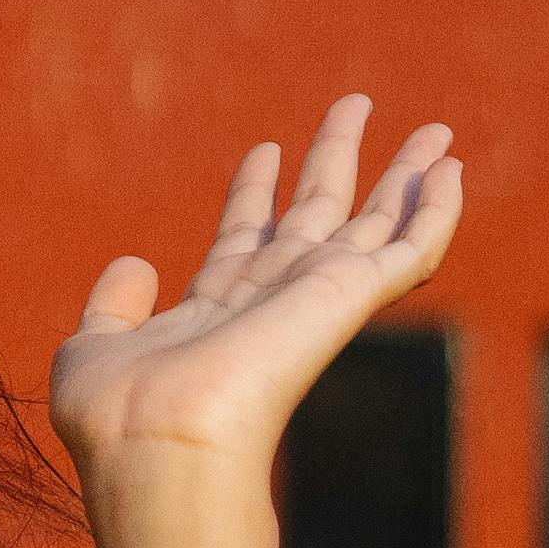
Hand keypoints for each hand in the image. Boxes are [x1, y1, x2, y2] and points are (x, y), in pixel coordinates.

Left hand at [51, 95, 460, 494]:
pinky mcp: (350, 296)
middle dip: (336, 160)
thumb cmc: (117, 415)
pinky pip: (410, 248)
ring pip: (376, 225)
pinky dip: (437, 212)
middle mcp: (272, 299)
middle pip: (315, 216)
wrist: (157, 442)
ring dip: (407, 177)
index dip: (255, 191)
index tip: (265, 149)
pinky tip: (452, 172)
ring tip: (437, 131)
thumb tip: (133, 265)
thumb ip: (113, 307)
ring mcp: (315, 297)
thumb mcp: (96, 348)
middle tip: (356, 105)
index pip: (245, 238)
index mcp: (215, 308)